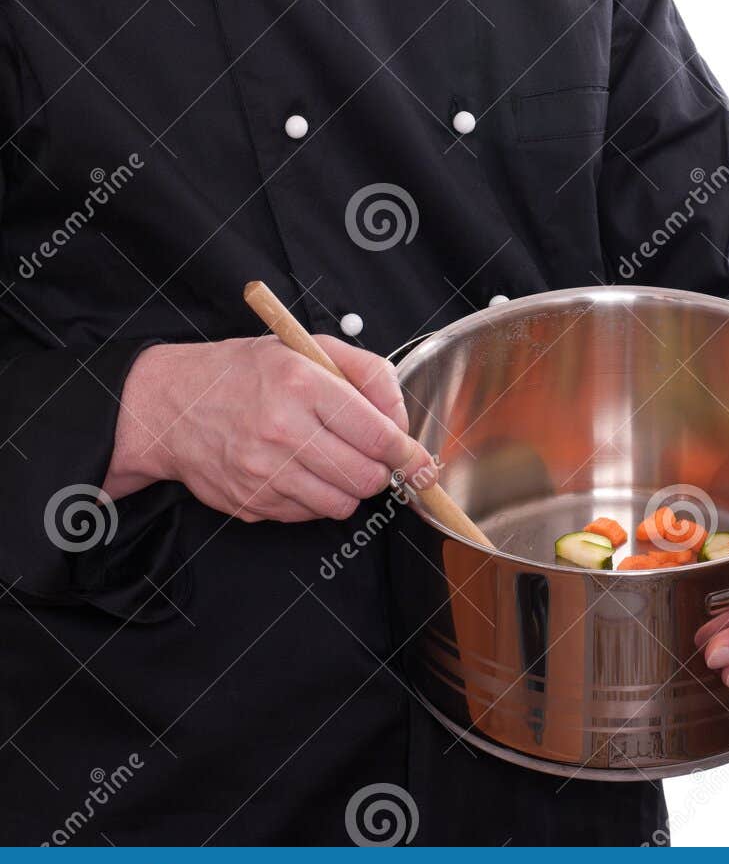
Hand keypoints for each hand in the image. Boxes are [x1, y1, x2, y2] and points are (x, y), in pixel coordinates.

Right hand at [104, 335, 436, 522]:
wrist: (174, 407)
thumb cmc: (246, 373)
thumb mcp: (308, 348)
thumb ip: (367, 374)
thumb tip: (401, 419)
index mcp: (300, 383)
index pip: (377, 435)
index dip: (407, 451)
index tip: (419, 459)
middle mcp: (281, 430)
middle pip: (366, 477)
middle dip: (380, 471)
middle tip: (371, 455)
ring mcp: (264, 473)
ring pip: (343, 503)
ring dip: (349, 486)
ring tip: (332, 459)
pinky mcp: (252, 503)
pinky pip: (310, 515)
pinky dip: (317, 498)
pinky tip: (300, 471)